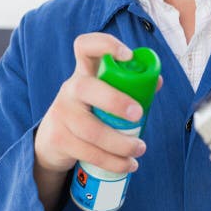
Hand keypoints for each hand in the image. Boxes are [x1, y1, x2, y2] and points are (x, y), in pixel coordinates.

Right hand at [32, 33, 162, 210]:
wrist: (53, 141)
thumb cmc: (89, 110)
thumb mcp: (105, 93)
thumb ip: (130, 86)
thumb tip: (157, 81)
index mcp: (85, 71)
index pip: (85, 46)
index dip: (105, 45)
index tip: (128, 55)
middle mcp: (70, 88)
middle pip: (86, 88)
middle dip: (115, 101)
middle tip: (139, 115)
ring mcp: (61, 114)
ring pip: (90, 129)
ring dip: (120, 143)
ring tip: (140, 149)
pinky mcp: (58, 139)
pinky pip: (88, 152)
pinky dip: (112, 162)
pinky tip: (127, 165)